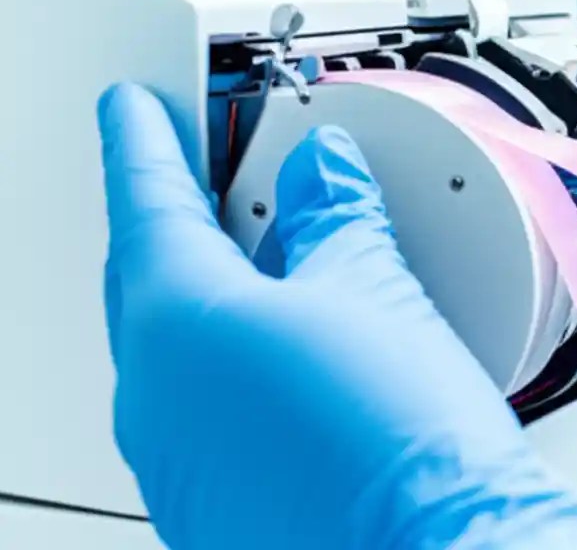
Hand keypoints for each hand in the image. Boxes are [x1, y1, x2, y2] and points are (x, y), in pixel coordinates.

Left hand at [98, 84, 576, 549]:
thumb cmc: (403, 440)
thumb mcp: (374, 291)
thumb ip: (337, 216)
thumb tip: (326, 175)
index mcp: (177, 322)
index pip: (146, 201)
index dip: (142, 140)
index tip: (133, 109)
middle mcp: (153, 397)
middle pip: (146, 275)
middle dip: (174, 216)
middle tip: (201, 172)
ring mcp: (175, 462)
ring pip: (171, 351)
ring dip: (208, 298)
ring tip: (265, 264)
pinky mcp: (211, 507)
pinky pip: (198, 412)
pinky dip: (228, 369)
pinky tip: (285, 358)